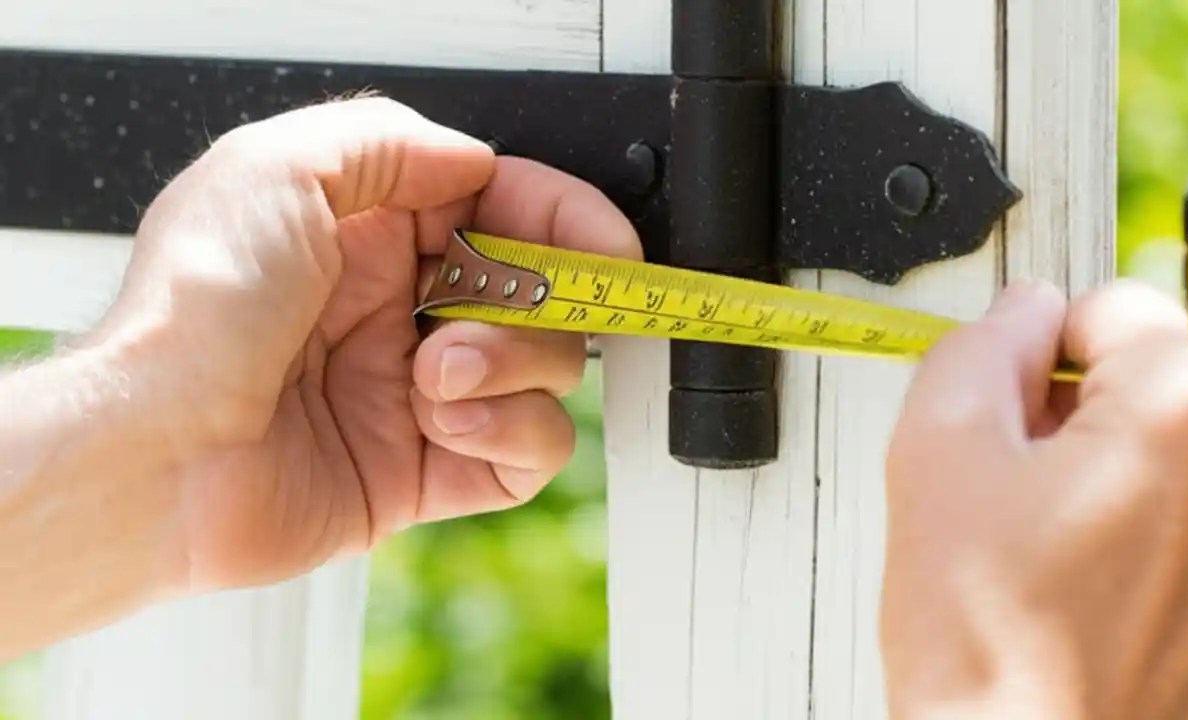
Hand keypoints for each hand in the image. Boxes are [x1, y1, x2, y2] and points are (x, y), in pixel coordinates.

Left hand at [94, 97, 641, 591]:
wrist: (156, 459)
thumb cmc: (193, 317)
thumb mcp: (273, 168)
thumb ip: (389, 143)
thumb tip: (476, 164)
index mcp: (374, 232)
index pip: (509, 208)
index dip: (568, 220)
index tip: (607, 247)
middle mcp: (406, 310)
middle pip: (544, 291)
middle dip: (548, 297)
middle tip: (517, 307)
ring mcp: (425, 393)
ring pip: (551, 370)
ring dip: (513, 364)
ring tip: (436, 375)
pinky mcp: (433, 470)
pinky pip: (533, 453)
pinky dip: (511, 433)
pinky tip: (447, 423)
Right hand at [881, 279, 1187, 718]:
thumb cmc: (991, 651)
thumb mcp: (935, 456)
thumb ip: (980, 348)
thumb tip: (1024, 314)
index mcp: (1184, 411)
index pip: (1118, 307)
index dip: (1049, 356)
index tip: (1029, 408)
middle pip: (1171, 384)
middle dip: (1102, 418)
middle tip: (1042, 496)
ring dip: (1143, 485)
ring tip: (1079, 560)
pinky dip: (1179, 549)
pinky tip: (1119, 599)